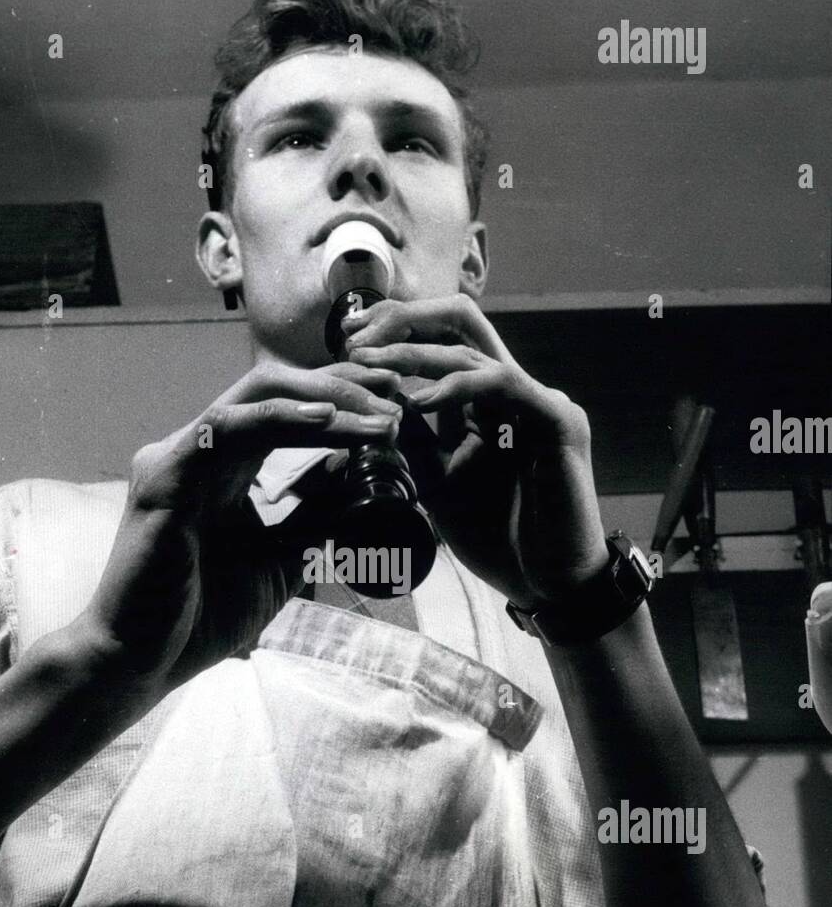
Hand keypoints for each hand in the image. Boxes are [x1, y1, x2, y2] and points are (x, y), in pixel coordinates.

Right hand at [71, 360, 402, 699]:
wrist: (143, 662)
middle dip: (341, 388)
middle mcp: (198, 452)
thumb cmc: (201, 616)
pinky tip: (326, 419)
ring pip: (256, 397)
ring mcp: (177, 457)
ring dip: (324, 400)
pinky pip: (226, 428)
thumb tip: (357, 474)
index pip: (285, 412)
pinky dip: (279, 418)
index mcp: (222, 468)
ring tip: (377, 416)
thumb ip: (313, 516)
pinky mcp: (164, 476)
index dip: (342, 403)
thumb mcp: (281, 559)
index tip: (396, 415)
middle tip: (396, 402)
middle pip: (274, 389)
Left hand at [342, 294, 607, 607]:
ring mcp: (541, 401)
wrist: (547, 584)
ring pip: (474, 351)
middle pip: (461, 324)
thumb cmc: (499, 538)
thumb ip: (414, 440)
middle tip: (354, 339)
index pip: (444, 344)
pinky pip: (503, 383)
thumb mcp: (438, 481)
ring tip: (371, 364)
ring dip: (416, 353)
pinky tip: (416, 399)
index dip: (397, 333)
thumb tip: (375, 402)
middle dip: (404, 322)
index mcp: (491, 402)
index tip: (348, 343)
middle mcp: (518, 391)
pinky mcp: (559, 420)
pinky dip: (455, 387)